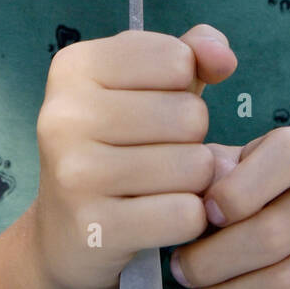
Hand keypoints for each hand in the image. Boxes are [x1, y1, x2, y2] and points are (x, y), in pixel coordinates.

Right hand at [32, 24, 236, 288]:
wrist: (65, 235)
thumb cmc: (118, 146)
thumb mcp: (148, 87)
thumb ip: (191, 53)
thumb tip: (224, 58)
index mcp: (75, 66)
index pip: (177, 59)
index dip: (183, 88)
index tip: (151, 108)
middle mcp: (65, 113)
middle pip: (190, 115)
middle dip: (191, 139)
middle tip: (156, 155)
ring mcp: (75, 172)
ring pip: (194, 166)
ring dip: (193, 182)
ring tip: (159, 187)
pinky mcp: (95, 228)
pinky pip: (186, 215)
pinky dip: (187, 220)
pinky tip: (158, 220)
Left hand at [169, 129, 289, 288]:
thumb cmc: (250, 192)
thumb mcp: (228, 167)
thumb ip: (213, 171)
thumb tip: (207, 193)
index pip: (286, 157)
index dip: (237, 189)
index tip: (205, 214)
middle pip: (274, 234)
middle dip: (213, 260)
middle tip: (182, 270)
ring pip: (285, 285)